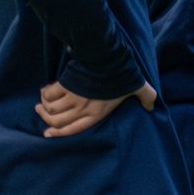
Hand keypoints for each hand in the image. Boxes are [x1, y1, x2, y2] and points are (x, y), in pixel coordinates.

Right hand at [36, 81, 155, 137]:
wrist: (108, 59)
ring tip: (41, 105)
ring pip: (51, 109)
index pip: (74, 130)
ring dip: (44, 108)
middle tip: (43, 115)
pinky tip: (44, 92)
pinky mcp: (64, 85)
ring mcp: (72, 97)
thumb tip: (152, 107)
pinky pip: (49, 93)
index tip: (48, 134)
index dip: (59, 134)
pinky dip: (44, 94)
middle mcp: (81, 109)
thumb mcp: (138, 87)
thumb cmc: (123, 75)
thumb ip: (146, 97)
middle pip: (57, 121)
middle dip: (47, 120)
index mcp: (96, 113)